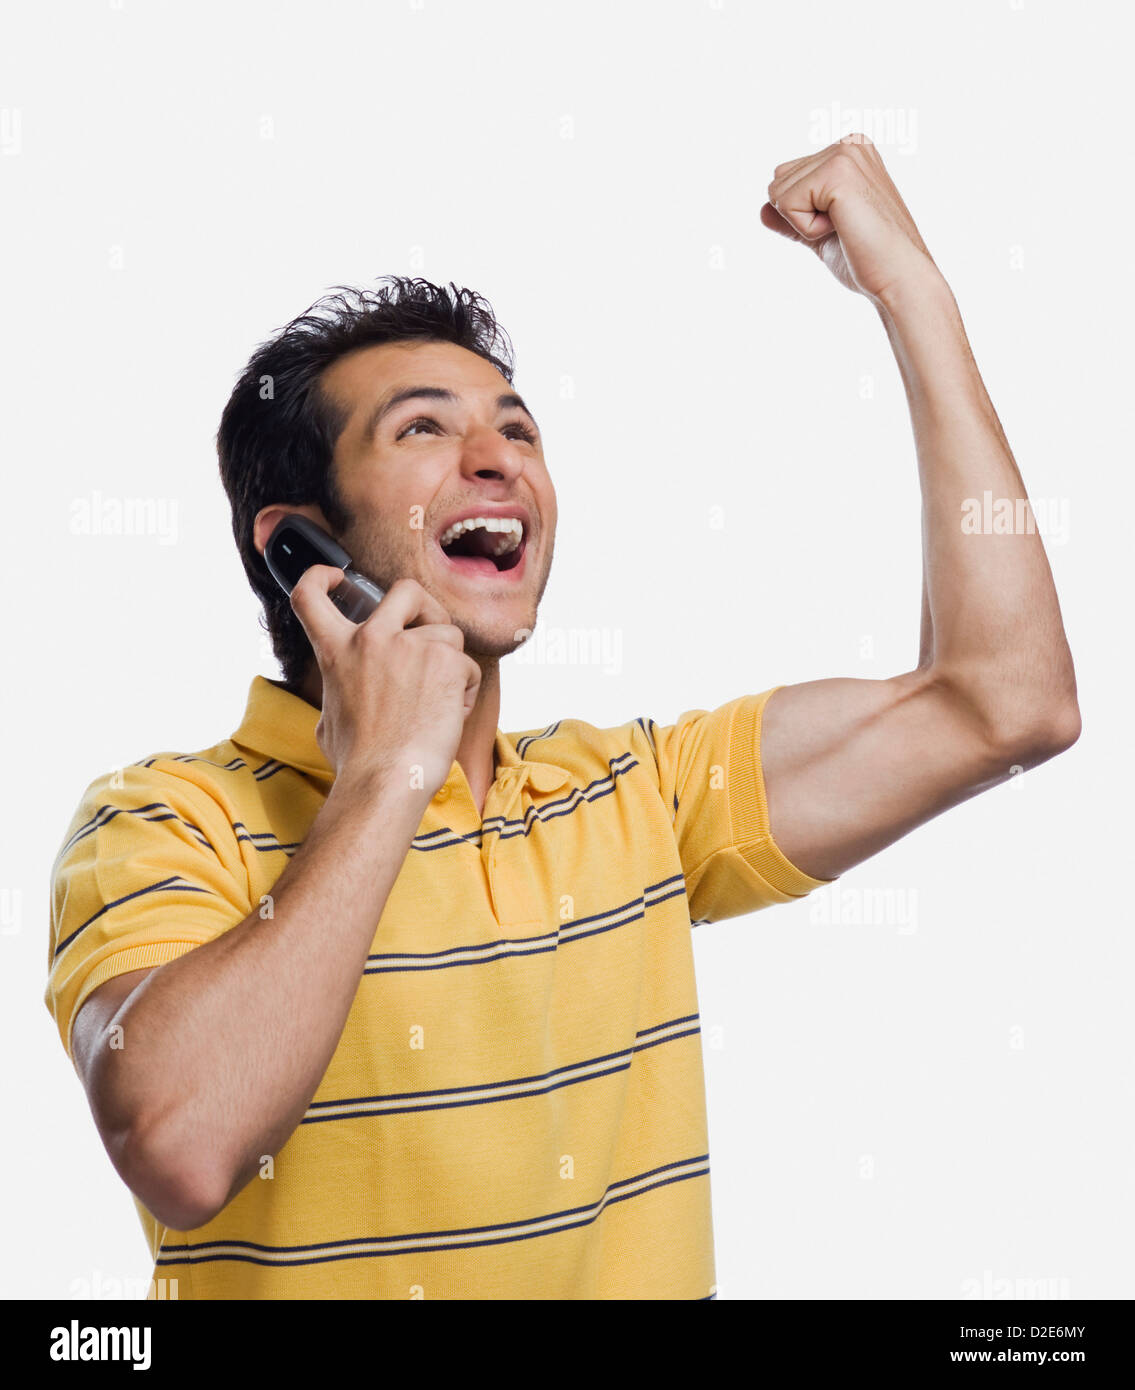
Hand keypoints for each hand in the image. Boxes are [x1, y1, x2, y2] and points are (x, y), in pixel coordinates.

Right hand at [289, 568, 481, 798]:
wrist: (387, 781)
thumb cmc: (359, 761)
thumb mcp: (330, 716)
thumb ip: (343, 686)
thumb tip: (349, 690)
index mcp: (336, 650)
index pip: (310, 594)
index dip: (321, 575)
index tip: (338, 576)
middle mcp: (372, 638)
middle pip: (406, 589)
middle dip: (425, 606)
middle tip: (430, 632)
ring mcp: (412, 645)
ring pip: (447, 633)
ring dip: (450, 662)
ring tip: (439, 701)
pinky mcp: (446, 661)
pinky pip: (467, 666)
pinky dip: (465, 690)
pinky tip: (450, 715)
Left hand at [761, 133, 940, 303]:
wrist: (899, 277)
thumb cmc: (869, 260)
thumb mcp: (821, 234)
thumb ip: (794, 218)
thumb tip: (762, 209)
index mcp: (849, 152)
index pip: (787, 178)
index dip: (802, 215)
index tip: (842, 225)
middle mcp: (848, 144)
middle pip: (778, 181)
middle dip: (799, 217)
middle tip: (843, 228)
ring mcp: (845, 153)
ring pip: (778, 193)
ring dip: (804, 224)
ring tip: (845, 228)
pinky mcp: (838, 171)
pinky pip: (787, 205)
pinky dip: (807, 229)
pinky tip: (842, 228)